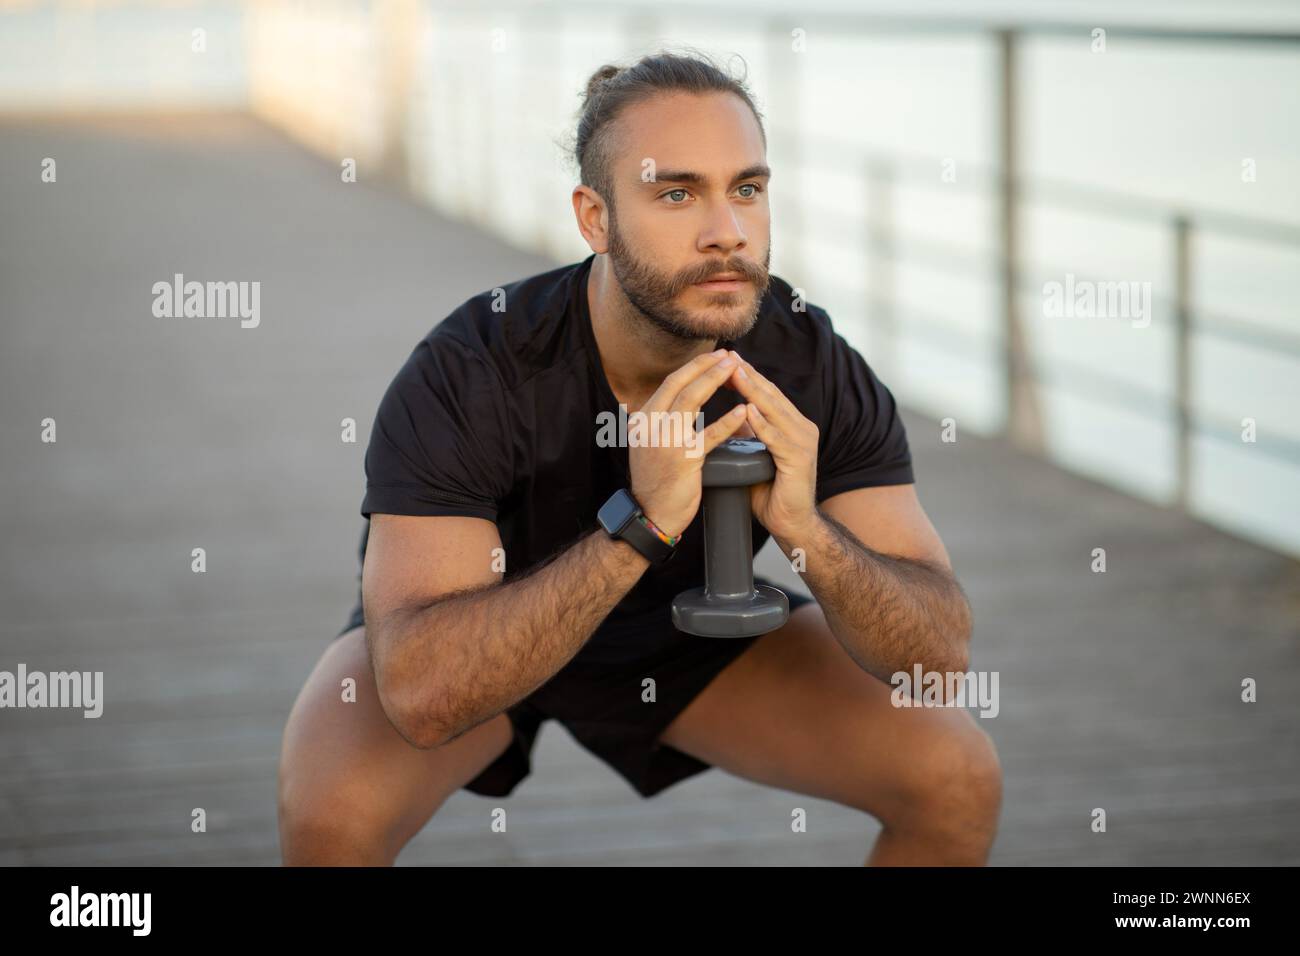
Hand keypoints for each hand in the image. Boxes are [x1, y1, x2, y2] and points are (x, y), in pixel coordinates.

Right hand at [628, 349, 750, 537]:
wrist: (651, 515)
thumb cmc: (654, 481)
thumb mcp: (645, 445)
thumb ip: (652, 422)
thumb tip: (656, 402)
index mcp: (643, 419)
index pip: (670, 382)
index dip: (694, 367)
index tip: (714, 357)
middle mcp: (650, 425)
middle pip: (680, 383)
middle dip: (706, 365)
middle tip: (728, 355)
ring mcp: (665, 441)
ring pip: (692, 400)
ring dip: (715, 380)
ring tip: (736, 370)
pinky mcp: (683, 460)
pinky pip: (709, 435)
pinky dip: (727, 421)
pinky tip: (742, 411)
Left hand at [722, 351, 820, 541]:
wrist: (791, 524)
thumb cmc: (770, 492)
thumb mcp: (754, 456)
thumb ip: (749, 436)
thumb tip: (733, 418)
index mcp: (791, 424)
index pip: (766, 394)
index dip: (746, 376)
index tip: (724, 359)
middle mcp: (801, 427)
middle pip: (770, 395)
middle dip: (748, 375)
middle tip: (727, 355)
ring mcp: (803, 442)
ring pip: (774, 411)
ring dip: (753, 391)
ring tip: (734, 373)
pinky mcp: (800, 460)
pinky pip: (777, 438)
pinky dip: (762, 424)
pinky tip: (747, 410)